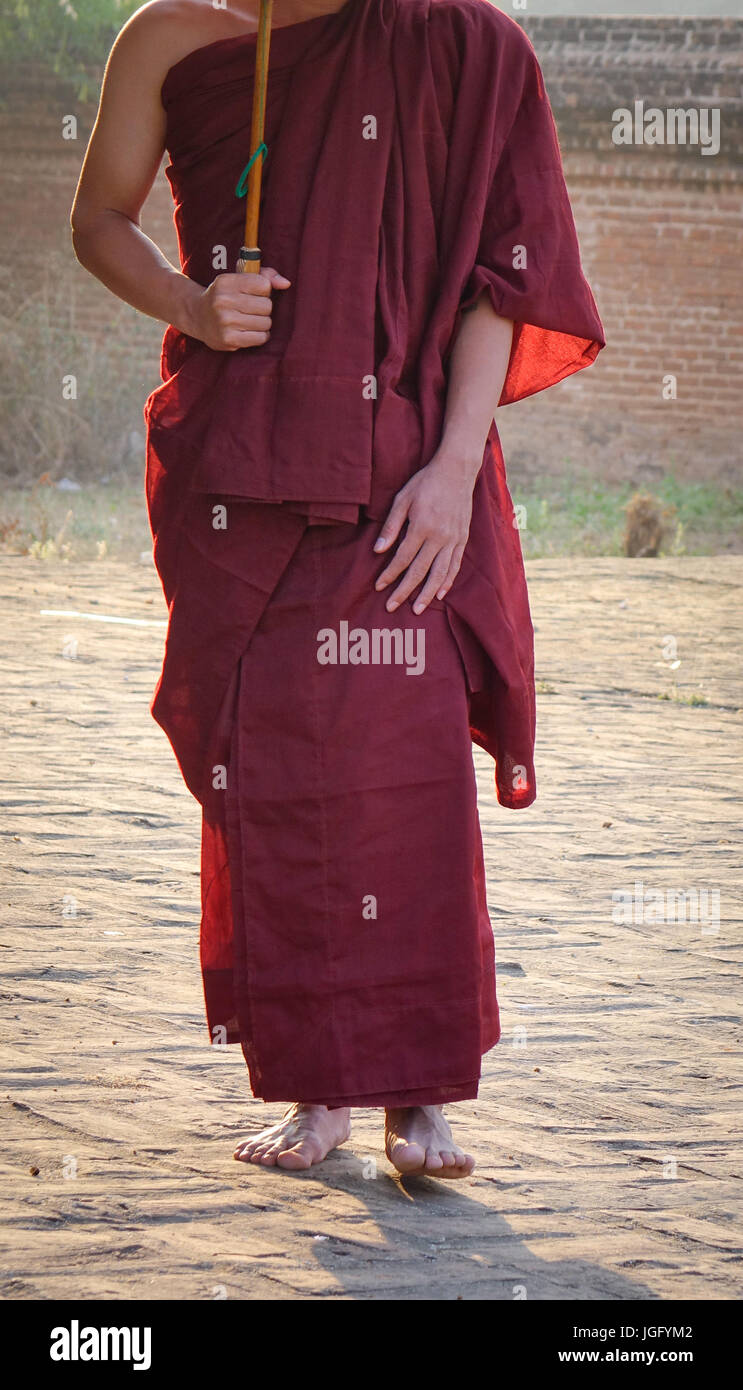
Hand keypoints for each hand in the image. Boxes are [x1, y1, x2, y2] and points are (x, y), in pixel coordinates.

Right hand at [188, 267, 290, 349]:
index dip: (263, 291)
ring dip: (262, 323)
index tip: (253, 294)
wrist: (197, 316)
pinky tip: (249, 331)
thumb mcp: (238, 279)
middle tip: (250, 309)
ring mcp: (225, 321)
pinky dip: (259, 335)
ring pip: (266, 323)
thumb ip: (264, 275)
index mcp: (226, 282)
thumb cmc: (225, 295)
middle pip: (267, 306)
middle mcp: (223, 301)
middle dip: (263, 308)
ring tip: (249, 320)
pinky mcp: (229, 340)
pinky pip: (260, 338)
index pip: (263, 285)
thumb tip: (286, 283)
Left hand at [373, 451, 479, 614]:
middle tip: (391, 607)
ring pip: (439, 573)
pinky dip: (447, 581)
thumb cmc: (426, 483)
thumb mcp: (402, 499)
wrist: (457, 471)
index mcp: (422, 526)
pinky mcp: (462, 539)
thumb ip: (391, 526)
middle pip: (419, 571)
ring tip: (417, 609)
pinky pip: (455, 565)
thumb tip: (378, 550)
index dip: (389, 574)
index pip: (402, 558)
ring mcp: (453, 539)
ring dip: (427, 594)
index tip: (379, 586)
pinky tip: (439, 594)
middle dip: (404, 591)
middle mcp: (439, 537)